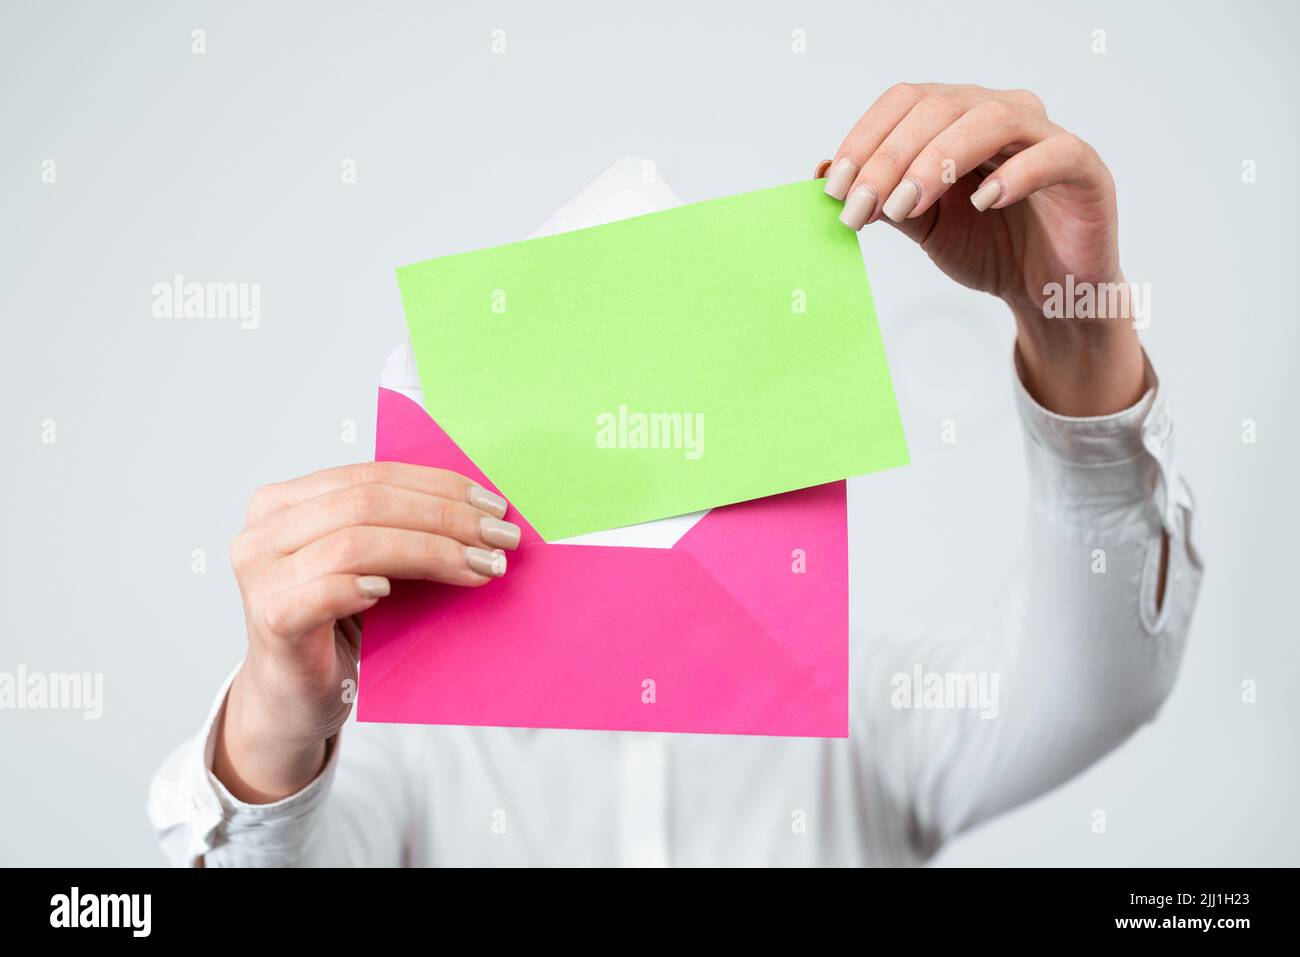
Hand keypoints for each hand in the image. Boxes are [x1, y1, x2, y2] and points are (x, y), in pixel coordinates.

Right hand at [214, 462, 518, 802]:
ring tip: (479, 566)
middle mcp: (264, 531)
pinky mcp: (271, 620)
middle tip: (499, 539)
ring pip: (355, 543)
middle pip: (368, 504)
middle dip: (445, 518)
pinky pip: (325, 590)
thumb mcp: (367, 566)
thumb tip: (480, 510)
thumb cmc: (338, 628)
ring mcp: (261, 575)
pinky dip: (364, 585)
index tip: (493, 507)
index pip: (372, 476)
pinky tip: (394, 591)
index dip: (438, 486)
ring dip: (430, 552)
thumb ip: (395, 529)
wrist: (294, 700)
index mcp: (285, 502)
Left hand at [820, 82, 1145, 415]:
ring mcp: (1045, 136)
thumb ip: (880, 197)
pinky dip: (1015, 175)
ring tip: (906, 206)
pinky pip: (1053, 154)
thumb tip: (822, 174)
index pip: (905, 101)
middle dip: (890, 158)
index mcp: (958, 117)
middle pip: (940, 107)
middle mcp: (1001, 113)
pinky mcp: (1083, 168)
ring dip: (938, 161)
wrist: (1046, 293)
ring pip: (991, 119)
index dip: (865, 138)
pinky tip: (984, 203)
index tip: (835, 188)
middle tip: (862, 208)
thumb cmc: (990, 248)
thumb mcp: (922, 224)